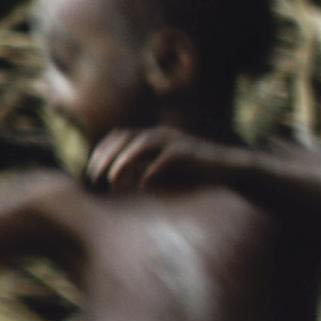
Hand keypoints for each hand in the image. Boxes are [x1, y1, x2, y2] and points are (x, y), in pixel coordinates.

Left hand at [88, 126, 225, 193]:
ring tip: (112, 181)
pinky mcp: (190, 152)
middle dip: (106, 157)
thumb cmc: (192, 172)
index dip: (101, 152)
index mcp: (152, 136)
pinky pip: (166, 158)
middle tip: (95, 177)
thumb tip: (113, 181)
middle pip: (124, 138)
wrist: (229, 170)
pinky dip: (152, 170)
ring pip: (142, 144)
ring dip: (124, 162)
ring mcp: (175, 141)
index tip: (91, 172)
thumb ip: (138, 170)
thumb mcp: (159, 170)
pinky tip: (143, 186)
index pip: (117, 136)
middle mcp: (161, 134)